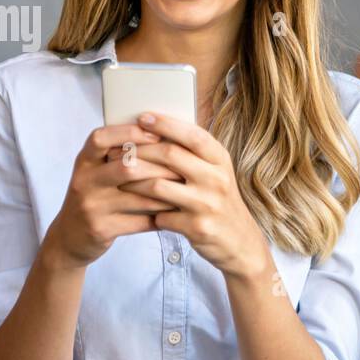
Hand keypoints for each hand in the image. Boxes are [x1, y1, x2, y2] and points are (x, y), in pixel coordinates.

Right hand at [43, 123, 183, 268]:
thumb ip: (118, 156)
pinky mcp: (102, 229)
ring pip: (139, 196)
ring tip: (186, 188)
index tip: (157, 133)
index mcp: (84, 161)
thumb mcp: (96, 172)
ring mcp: (92, 206)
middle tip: (184, 166)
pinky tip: (176, 211)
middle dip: (160, 166)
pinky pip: (140, 220)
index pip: (101, 138)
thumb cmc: (94, 197)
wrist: (70, 237)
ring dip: (167, 192)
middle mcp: (85, 181)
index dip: (129, 132)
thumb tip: (161, 135)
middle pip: (126, 166)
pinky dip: (162, 215)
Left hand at [120, 111, 272, 279]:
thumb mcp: (216, 172)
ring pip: (157, 186)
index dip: (166, 124)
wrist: (240, 242)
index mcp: (221, 160)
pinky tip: (140, 210)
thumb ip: (195, 154)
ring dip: (133, 183)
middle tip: (119, 152)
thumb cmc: (220, 201)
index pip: (193, 135)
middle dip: (139, 151)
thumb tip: (159, 129)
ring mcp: (207, 204)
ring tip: (120, 180)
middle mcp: (217, 179)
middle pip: (170, 155)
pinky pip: (160, 215)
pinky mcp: (197, 228)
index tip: (143, 117)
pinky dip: (147, 212)